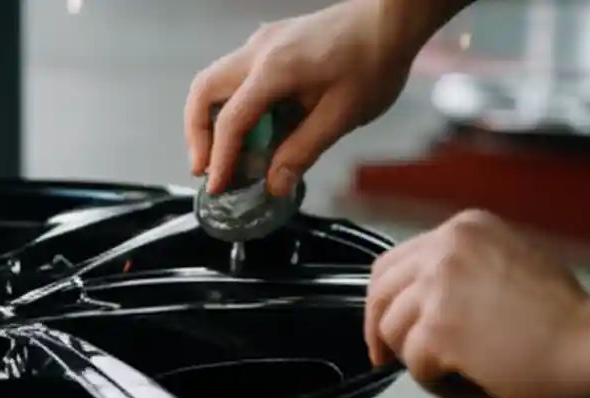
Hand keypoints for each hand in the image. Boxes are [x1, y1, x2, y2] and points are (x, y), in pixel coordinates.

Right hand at [185, 0, 430, 196]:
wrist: (391, 18)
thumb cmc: (374, 62)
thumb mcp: (342, 115)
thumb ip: (302, 151)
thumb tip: (273, 185)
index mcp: (274, 70)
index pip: (230, 120)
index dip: (219, 158)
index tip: (216, 187)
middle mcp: (258, 51)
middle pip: (203, 91)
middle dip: (197, 134)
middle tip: (205, 167)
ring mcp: (262, 43)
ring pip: (214, 80)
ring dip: (210, 118)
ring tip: (224, 151)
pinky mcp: (272, 42)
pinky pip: (236, 75)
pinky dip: (231, 104)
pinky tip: (252, 126)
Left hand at [366, 210, 589, 397]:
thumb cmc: (563, 320)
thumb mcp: (508, 264)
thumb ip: (459, 271)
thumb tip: (416, 298)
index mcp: (464, 229)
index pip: (392, 263)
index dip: (383, 301)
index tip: (383, 325)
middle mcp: (447, 248)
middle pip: (380, 295)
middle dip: (381, 333)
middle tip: (387, 359)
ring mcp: (439, 287)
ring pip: (393, 334)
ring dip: (421, 362)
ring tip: (465, 369)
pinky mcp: (437, 329)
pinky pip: (414, 368)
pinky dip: (440, 385)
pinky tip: (475, 381)